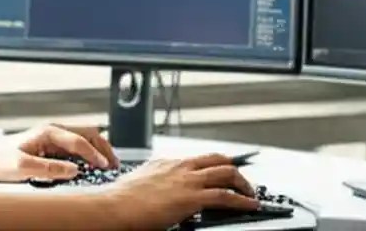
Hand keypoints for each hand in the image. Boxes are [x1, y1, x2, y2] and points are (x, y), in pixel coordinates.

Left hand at [0, 123, 118, 181]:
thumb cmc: (0, 159)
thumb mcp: (22, 167)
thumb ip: (49, 168)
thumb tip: (74, 169)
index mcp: (48, 132)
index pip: (79, 141)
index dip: (94, 155)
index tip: (105, 167)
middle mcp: (53, 131)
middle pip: (88, 133)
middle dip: (104, 147)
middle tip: (115, 164)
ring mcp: (53, 137)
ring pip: (85, 137)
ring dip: (99, 148)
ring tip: (109, 164)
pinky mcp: (52, 145)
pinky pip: (77, 145)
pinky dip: (89, 152)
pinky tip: (93, 164)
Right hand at [101, 153, 260, 229]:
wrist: (115, 206)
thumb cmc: (121, 200)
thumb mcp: (141, 182)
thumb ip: (156, 181)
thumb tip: (160, 191)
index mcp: (166, 163)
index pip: (199, 159)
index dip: (215, 164)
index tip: (223, 169)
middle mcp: (179, 166)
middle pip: (217, 159)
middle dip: (234, 169)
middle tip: (242, 181)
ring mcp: (187, 180)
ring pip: (226, 173)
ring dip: (243, 183)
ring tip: (250, 193)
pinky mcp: (191, 197)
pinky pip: (225, 196)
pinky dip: (242, 200)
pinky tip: (250, 205)